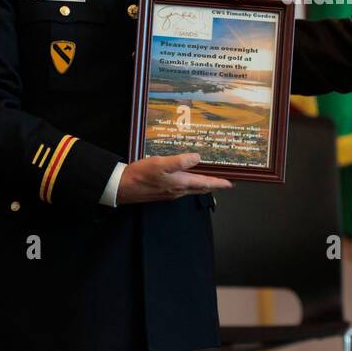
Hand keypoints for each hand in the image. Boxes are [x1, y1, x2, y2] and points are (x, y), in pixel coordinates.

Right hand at [116, 153, 231, 203]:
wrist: (122, 188)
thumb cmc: (140, 175)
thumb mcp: (161, 164)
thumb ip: (180, 161)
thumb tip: (197, 158)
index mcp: (180, 184)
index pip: (204, 184)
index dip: (218, 183)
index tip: (230, 183)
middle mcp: (177, 190)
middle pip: (200, 188)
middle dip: (212, 185)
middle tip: (223, 181)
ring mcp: (169, 192)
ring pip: (191, 189)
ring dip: (201, 184)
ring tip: (208, 178)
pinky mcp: (162, 192)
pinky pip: (181, 188)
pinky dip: (189, 183)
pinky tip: (186, 177)